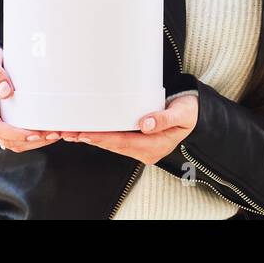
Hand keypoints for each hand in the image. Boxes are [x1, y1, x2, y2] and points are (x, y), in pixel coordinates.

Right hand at [0, 46, 62, 152]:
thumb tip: (6, 91)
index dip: (14, 134)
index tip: (33, 133)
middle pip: (5, 139)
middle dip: (29, 140)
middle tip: (51, 134)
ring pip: (11, 143)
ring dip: (32, 142)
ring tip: (53, 135)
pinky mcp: (0, 125)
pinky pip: (14, 139)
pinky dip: (30, 139)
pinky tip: (45, 134)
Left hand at [57, 94, 198, 164]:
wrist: (193, 113)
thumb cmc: (188, 111)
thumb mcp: (181, 113)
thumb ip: (164, 118)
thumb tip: (145, 124)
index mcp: (156, 147)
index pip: (125, 142)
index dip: (104, 138)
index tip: (87, 134)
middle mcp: (146, 151)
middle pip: (114, 145)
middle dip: (92, 139)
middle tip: (70, 132)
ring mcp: (141, 147)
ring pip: (113, 144)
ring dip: (93, 138)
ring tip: (71, 132)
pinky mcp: (137, 141)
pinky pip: (116, 140)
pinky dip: (101, 135)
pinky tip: (87, 131)